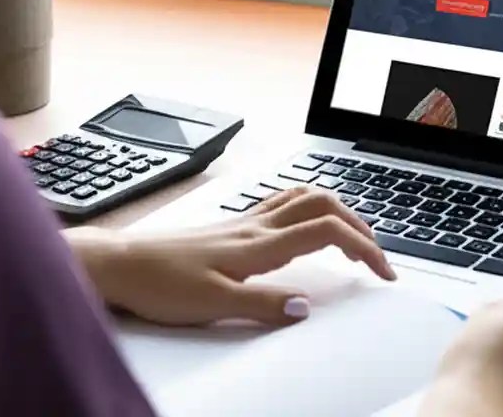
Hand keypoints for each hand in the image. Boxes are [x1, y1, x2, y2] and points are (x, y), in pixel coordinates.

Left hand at [65, 185, 395, 326]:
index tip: (383, 272)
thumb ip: (263, 304)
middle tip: (377, 258)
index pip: (327, 231)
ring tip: (354, 238)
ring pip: (305, 197)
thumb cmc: (159, 284)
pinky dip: (310, 208)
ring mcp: (243, 222)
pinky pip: (282, 203)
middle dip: (361, 226)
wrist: (119, 264)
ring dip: (339, 211)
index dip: (364, 247)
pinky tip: (307, 225)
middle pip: (325, 204)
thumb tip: (305, 306)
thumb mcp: (213, 303)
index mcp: (259, 244)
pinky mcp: (232, 227)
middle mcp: (255, 225)